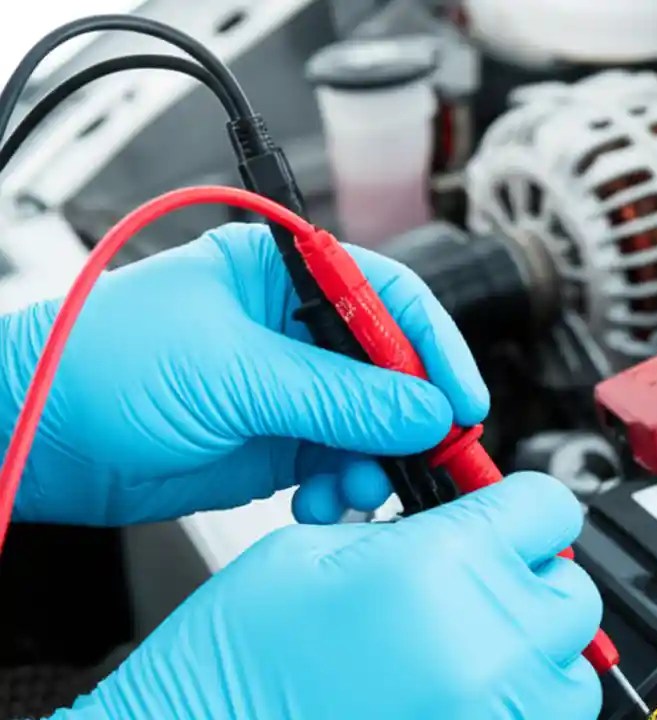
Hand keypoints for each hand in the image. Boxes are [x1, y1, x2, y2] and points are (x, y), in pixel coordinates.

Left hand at [0, 223, 486, 525]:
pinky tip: (323, 501)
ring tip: (356, 486)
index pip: (390, 298)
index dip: (434, 347)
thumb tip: (423, 410)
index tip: (462, 399)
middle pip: (392, 367)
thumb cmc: (100, 363)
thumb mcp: (232, 372)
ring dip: (375, 460)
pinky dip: (343, 487)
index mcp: (285, 275)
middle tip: (432, 456)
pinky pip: (339, 464)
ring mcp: (290, 389)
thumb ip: (337, 396)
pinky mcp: (277, 442)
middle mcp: (295, 328)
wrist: (34, 435)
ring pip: (372, 424)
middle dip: (412, 416)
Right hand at [47, 473, 603, 719]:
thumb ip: (414, 534)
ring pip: (574, 672)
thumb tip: (464, 533)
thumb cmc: (235, 659)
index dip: (527, 505)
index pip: (549, 507)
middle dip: (535, 580)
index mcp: (440, 566)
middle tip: (486, 589)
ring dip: (542, 654)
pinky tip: (472, 696)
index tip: (511, 517)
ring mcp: (492, 714)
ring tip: (485, 652)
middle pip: (575, 590)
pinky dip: (524, 707)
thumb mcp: (314, 549)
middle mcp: (484, 644)